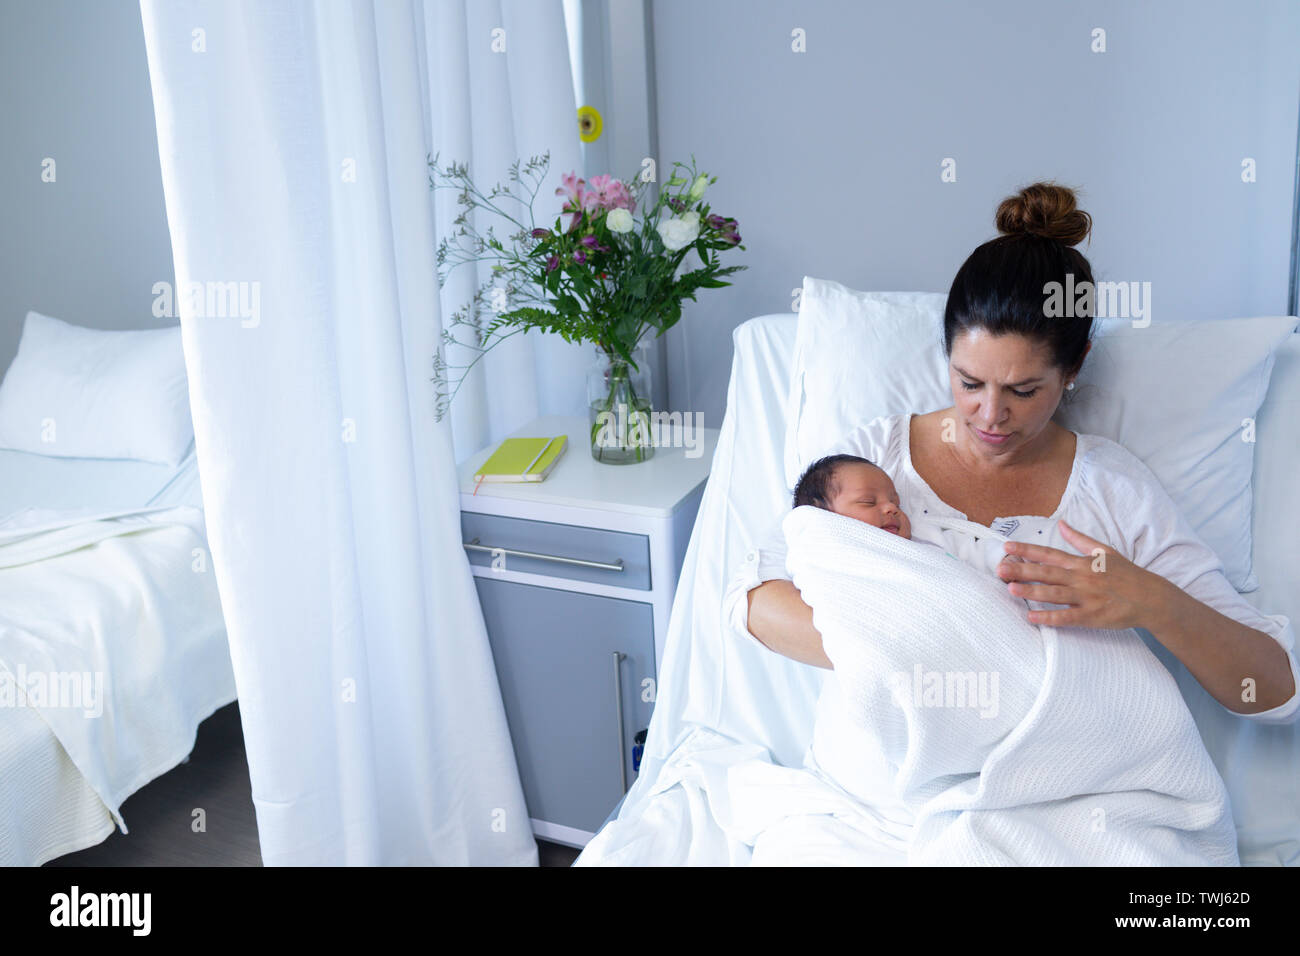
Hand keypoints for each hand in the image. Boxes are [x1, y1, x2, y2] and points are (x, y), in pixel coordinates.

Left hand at [997, 520, 1167, 629]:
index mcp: (1082, 562)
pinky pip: (1067, 617)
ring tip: (1010, 589)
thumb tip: (1062, 524)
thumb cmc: (1127, 574)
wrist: (1152, 598)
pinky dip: (1049, 618)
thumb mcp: (1105, 551)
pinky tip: (1032, 618)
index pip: (1049, 553)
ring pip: (1054, 594)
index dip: (1027, 550)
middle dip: (1021, 570)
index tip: (1007, 548)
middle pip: (1046, 573)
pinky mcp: (1092, 616)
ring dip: (1031, 592)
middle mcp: (1081, 578)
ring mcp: (1086, 597)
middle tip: (999, 569)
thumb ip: (1080, 539)